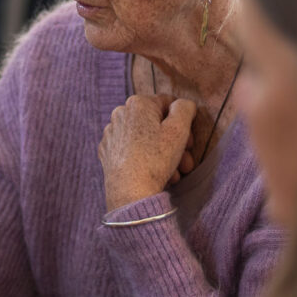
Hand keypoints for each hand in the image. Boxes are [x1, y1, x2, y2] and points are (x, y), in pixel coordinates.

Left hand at [99, 95, 196, 210]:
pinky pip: (132, 151)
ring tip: (175, 173)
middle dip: (175, 143)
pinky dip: (145, 159)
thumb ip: (184, 108)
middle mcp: (119, 114)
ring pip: (145, 139)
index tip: (190, 142)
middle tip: (186, 161)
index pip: (168, 104)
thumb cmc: (156, 159)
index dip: (183, 122)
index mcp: (137, 104)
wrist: (130, 192)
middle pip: (156, 124)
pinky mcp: (107, 152)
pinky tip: (156, 174)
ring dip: (163, 154)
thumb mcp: (179, 129)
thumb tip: (182, 104)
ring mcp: (111, 134)